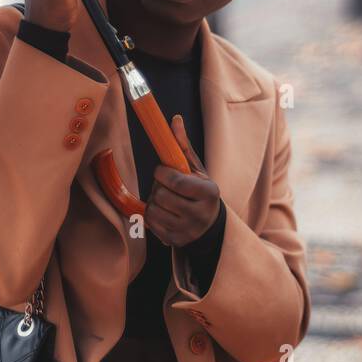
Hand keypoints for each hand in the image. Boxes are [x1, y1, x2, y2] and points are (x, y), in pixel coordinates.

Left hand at [144, 114, 220, 247]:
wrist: (210, 225)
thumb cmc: (200, 191)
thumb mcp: (197, 169)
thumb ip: (183, 146)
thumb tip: (175, 119)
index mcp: (208, 192)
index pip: (176, 182)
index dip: (161, 173)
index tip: (161, 171)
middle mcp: (200, 214)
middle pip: (162, 196)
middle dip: (158, 188)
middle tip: (165, 186)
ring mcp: (188, 230)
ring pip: (154, 211)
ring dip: (154, 202)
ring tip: (165, 199)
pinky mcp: (176, 241)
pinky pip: (151, 225)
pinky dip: (152, 216)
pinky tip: (163, 212)